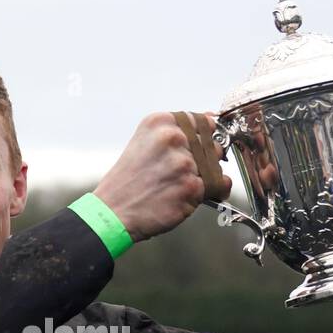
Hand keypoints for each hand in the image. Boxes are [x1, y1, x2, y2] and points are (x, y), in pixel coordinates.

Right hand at [94, 112, 231, 241]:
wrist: (113, 212)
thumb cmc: (128, 181)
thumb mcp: (144, 142)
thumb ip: (177, 131)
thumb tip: (211, 122)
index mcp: (161, 123)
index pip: (203, 121)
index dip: (205, 138)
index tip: (201, 147)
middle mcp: (173, 138)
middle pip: (213, 144)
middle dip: (206, 160)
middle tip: (182, 173)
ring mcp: (184, 163)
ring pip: (216, 166)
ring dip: (204, 178)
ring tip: (177, 186)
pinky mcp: (192, 187)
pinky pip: (218, 186)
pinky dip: (206, 194)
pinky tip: (183, 196)